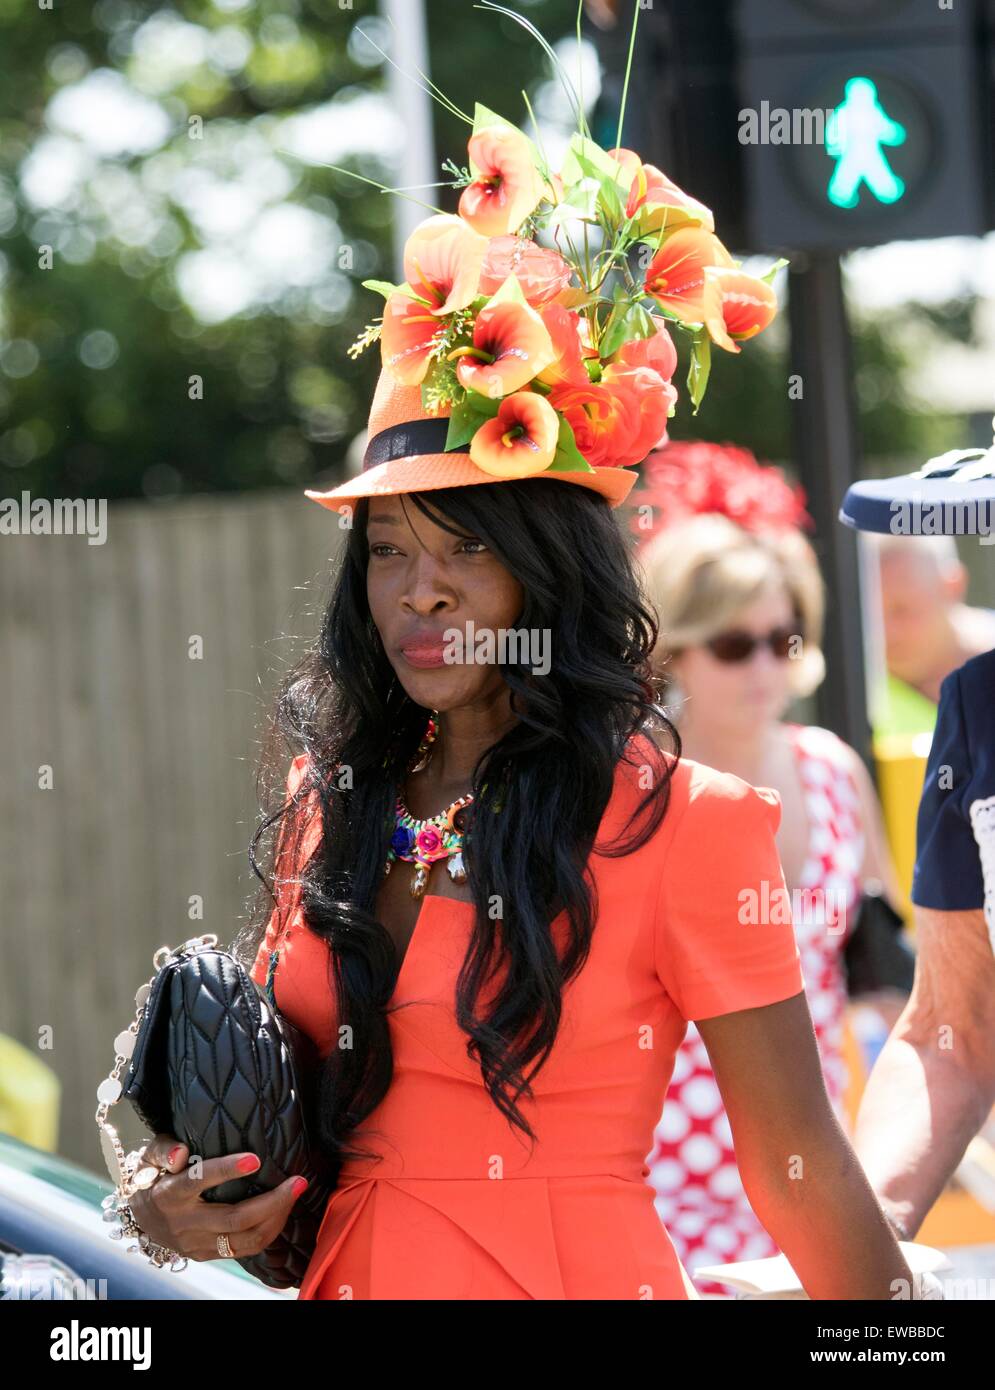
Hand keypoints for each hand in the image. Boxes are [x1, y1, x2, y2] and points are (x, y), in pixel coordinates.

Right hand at [128, 1133, 308, 1262]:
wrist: (138, 1220)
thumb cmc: (152, 1178)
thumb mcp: (149, 1157)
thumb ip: (164, 1150)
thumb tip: (181, 1153)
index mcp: (170, 1194)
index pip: (198, 1181)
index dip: (226, 1170)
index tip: (255, 1159)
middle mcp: (185, 1223)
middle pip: (234, 1218)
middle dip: (272, 1201)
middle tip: (298, 1181)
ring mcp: (196, 1243)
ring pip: (244, 1240)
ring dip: (277, 1218)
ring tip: (296, 1194)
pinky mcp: (205, 1255)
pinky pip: (243, 1250)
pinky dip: (267, 1232)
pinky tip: (282, 1212)